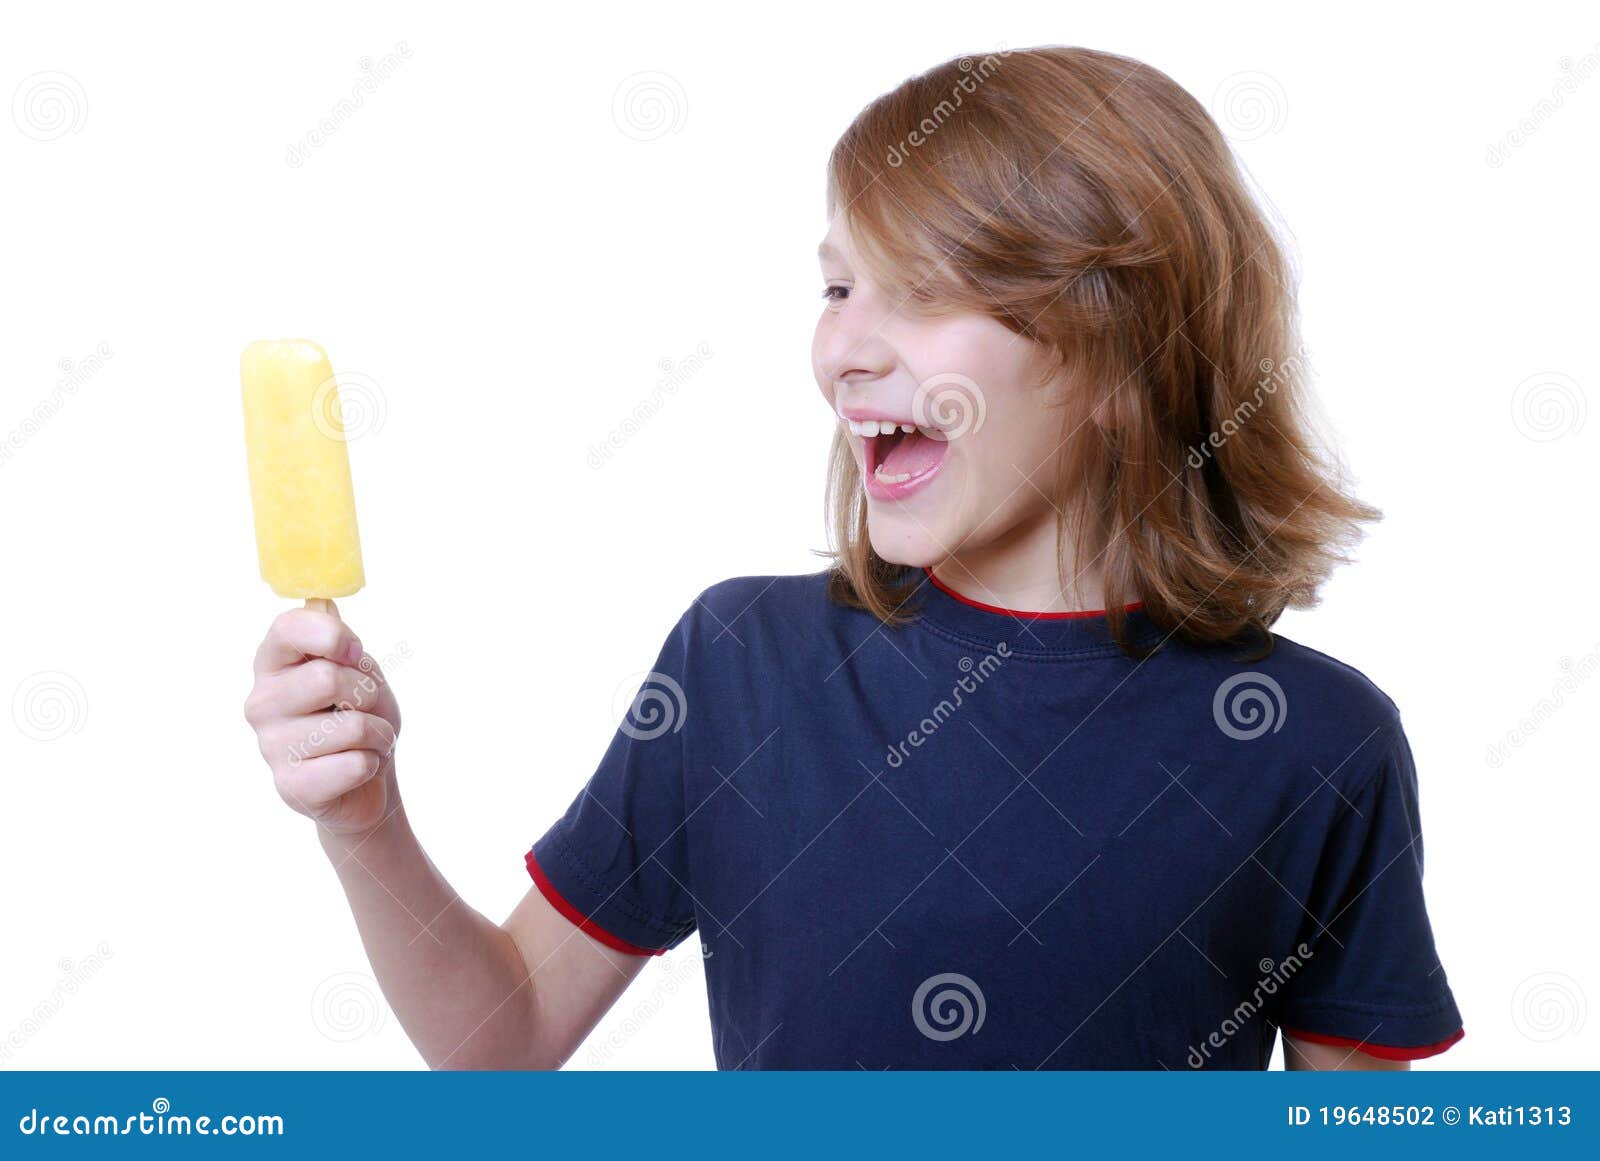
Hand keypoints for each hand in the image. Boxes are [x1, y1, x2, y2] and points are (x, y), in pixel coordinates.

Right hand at [243, 604, 402, 835]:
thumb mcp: (358, 670)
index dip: (332, 635)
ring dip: (378, 733)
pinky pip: (356, 764)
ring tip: (365, 741)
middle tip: (364, 707)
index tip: (354, 652)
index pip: (288, 627)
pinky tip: (356, 768)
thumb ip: (340, 641)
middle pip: (327, 678)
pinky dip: (372, 763)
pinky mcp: (292, 786)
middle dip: (366, 693)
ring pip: (352, 726)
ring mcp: (270, 747)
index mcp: (274, 664)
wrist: (368, 779)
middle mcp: (261, 703)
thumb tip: (321, 603)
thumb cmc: (359, 714)